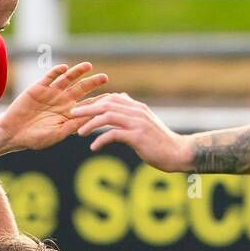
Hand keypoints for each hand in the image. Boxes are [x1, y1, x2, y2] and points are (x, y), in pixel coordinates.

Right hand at [0, 61, 107, 152]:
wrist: (13, 133)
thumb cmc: (35, 138)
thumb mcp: (57, 134)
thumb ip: (73, 125)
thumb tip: (92, 118)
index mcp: (69, 113)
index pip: (88, 104)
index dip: (100, 100)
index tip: (113, 97)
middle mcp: (62, 101)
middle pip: (81, 88)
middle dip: (93, 83)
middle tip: (105, 77)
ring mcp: (51, 93)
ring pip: (67, 79)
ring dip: (77, 72)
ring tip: (88, 66)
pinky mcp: (38, 87)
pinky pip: (49, 77)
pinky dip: (56, 72)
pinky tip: (64, 68)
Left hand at [71, 92, 192, 171]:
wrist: (178, 152)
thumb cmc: (160, 141)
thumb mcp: (145, 123)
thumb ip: (132, 113)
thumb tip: (119, 103)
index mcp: (137, 107)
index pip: (112, 98)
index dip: (94, 102)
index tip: (81, 109)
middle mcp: (137, 111)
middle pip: (106, 104)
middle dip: (87, 109)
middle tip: (72, 114)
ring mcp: (137, 123)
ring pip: (107, 117)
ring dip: (90, 124)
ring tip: (79, 132)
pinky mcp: (137, 136)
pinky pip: (113, 135)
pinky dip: (101, 140)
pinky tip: (93, 147)